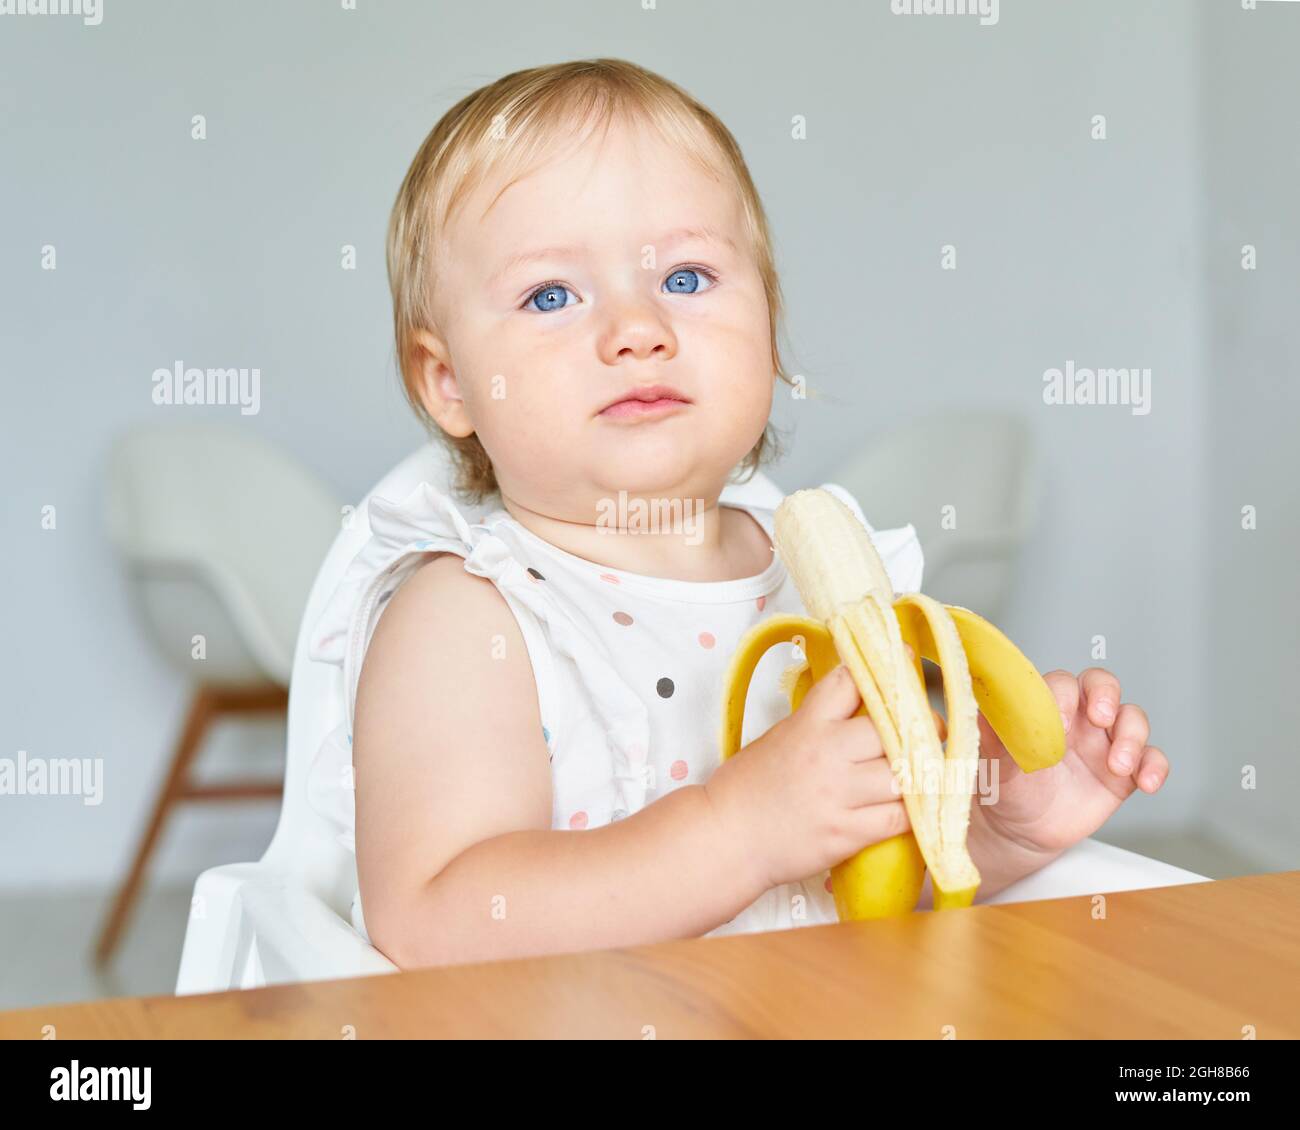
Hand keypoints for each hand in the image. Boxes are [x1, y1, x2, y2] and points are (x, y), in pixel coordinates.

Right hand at [705, 664, 910, 890]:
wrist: (728, 836)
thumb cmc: (748, 787)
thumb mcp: (781, 736)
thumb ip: (821, 720)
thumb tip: (862, 705)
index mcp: (808, 724)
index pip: (853, 682)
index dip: (886, 672)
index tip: (906, 664)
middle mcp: (826, 754)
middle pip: (892, 729)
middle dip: (922, 728)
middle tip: (933, 732)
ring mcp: (837, 795)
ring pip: (904, 775)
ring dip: (920, 774)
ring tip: (925, 773)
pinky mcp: (845, 834)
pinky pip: (898, 819)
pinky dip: (913, 812)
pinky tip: (913, 807)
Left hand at [971, 667, 1169, 856]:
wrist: (1012, 829)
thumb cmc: (997, 783)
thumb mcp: (988, 757)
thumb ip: (990, 729)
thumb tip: (975, 695)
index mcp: (1041, 704)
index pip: (1058, 682)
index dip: (1061, 694)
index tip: (1055, 716)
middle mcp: (1074, 716)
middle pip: (1102, 685)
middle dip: (1106, 695)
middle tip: (1099, 717)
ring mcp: (1101, 743)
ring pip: (1132, 719)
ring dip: (1132, 736)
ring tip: (1117, 764)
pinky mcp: (1122, 774)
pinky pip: (1150, 760)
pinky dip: (1155, 766)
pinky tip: (1148, 783)